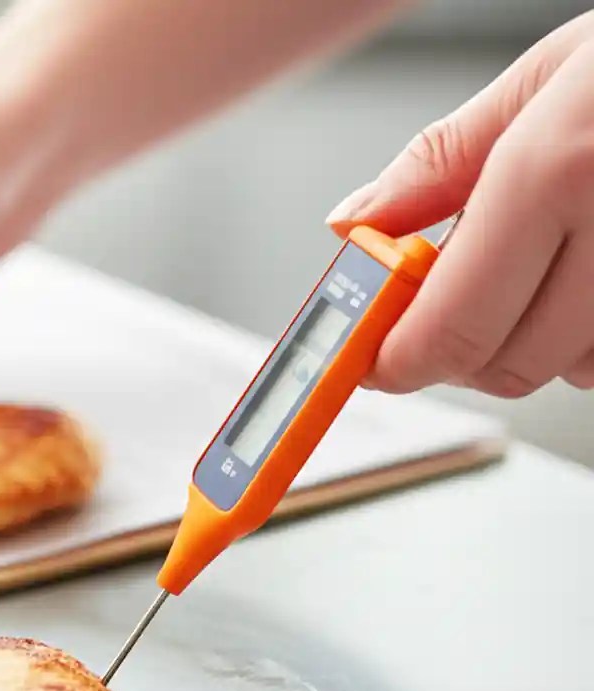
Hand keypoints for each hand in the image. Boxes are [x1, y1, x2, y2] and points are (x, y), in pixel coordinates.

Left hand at [327, 10, 593, 397]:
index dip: (396, 358)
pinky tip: (592, 276)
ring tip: (544, 264)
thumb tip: (357, 221)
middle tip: (442, 304)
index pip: (451, 322)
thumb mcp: (541, 83)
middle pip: (507, 362)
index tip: (370, 359)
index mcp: (560, 170)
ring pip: (571, 371)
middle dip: (456, 350)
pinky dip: (592, 340)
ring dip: (533, 341)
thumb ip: (439, 163)